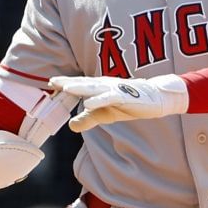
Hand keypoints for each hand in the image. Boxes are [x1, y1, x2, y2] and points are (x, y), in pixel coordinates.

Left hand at [50, 74, 189, 132]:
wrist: (156, 99)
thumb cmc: (129, 104)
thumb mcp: (106, 115)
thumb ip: (88, 119)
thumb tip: (71, 125)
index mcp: (100, 88)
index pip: (81, 85)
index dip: (66, 83)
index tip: (51, 83)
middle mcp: (106, 85)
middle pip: (84, 83)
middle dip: (69, 82)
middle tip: (53, 82)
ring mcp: (116, 89)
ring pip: (95, 88)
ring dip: (81, 87)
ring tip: (67, 88)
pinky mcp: (127, 96)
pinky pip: (111, 97)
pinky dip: (100, 99)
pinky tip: (89, 103)